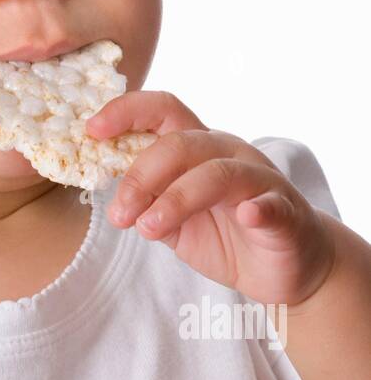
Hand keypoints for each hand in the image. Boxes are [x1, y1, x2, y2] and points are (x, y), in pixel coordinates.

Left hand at [85, 91, 336, 306]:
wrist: (287, 268)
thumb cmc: (229, 235)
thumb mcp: (174, 222)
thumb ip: (147, 204)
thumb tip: (111, 199)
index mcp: (199, 148)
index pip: (162, 111)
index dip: (126, 112)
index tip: (92, 130)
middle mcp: (229, 152)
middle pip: (180, 143)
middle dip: (140, 176)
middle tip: (119, 215)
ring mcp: (260, 180)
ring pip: (217, 173)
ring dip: (176, 199)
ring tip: (147, 230)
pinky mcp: (286, 213)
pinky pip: (272, 205)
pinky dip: (259, 208)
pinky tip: (246, 216)